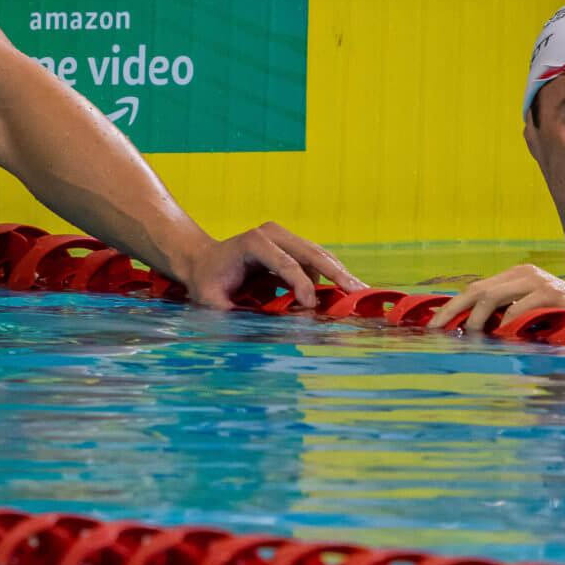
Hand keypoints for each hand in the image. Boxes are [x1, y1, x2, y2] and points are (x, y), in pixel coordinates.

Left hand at [166, 221, 367, 310]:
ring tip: (361, 294)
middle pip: (311, 253)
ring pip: (319, 256)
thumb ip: (237, 315)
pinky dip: (332, 276)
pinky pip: (316, 261)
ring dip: (340, 275)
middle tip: (359, 292)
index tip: (313, 307)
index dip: (302, 285)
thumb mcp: (213, 303)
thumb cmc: (207, 282)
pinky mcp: (291, 245)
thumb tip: (265, 331)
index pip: (286, 264)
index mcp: (253, 243)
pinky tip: (345, 293)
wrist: (202, 259)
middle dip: (337, 274)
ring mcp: (284, 236)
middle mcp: (272, 233)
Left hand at [429, 264, 564, 334]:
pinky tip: (503, 339)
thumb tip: (467, 331)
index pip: (473, 289)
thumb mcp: (528, 317)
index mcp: (514, 276)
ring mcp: (538, 281)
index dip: (450, 307)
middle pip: (475, 290)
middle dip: (451, 311)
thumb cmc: (562, 323)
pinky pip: (519, 308)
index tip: (432, 326)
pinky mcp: (553, 294)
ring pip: (491, 297)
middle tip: (435, 331)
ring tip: (472, 339)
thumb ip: (502, 317)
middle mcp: (523, 274)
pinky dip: (507, 325)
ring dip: (476, 321)